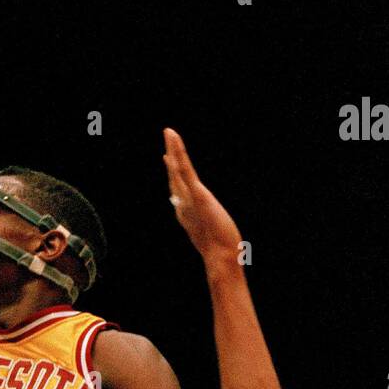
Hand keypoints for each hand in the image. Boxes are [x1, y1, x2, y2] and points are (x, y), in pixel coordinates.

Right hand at [163, 128, 241, 263]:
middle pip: (175, 176)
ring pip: (177, 170)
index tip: (169, 160)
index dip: (173, 173)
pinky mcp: (197, 194)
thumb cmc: (220, 253)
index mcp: (186, 214)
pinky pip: (185, 171)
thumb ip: (209, 232)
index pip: (177, 189)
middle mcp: (183, 204)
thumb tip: (212, 232)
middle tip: (168, 138)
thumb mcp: (213, 239)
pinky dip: (179, 154)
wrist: (220, 256)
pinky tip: (174, 142)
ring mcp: (188, 198)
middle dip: (171, 157)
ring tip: (169, 132)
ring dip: (173, 149)